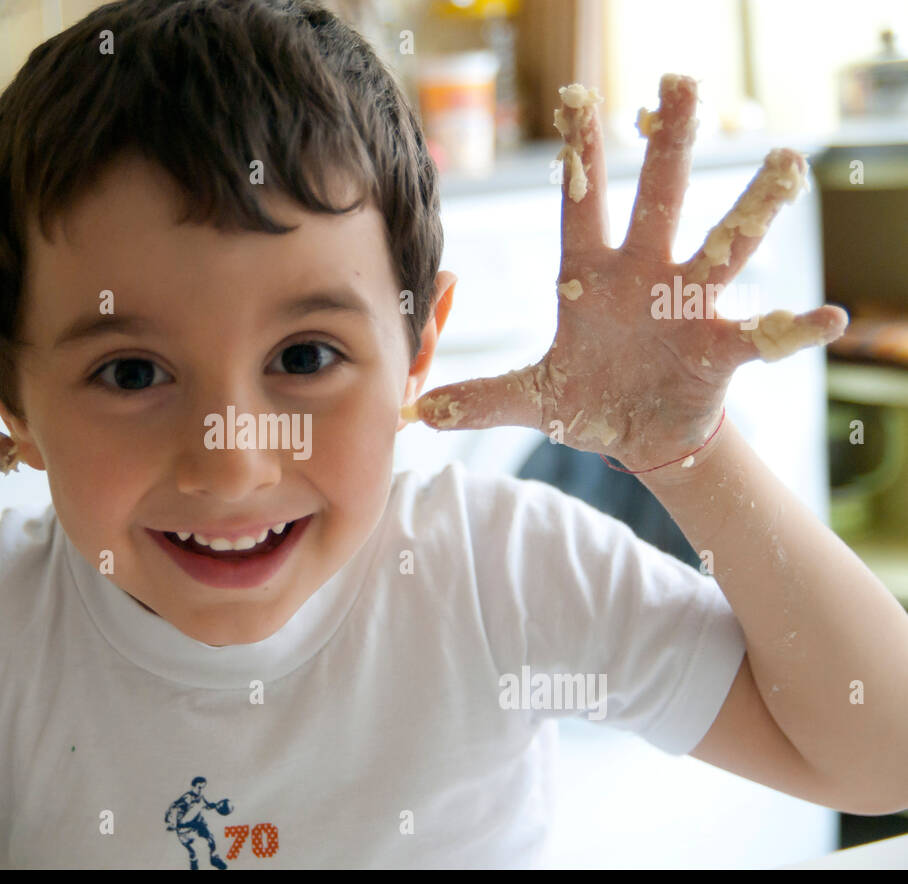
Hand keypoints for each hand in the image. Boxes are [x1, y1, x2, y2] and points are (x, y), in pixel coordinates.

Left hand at [406, 74, 847, 472]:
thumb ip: (482, 397)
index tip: (575, 99)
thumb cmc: (590, 401)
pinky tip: (826, 317)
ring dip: (752, 208)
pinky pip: (763, 335)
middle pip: (659, 202)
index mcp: (592, 281)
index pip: (581, 207)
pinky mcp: (719, 350)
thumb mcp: (533, 398)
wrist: (640, 436)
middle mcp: (645, 278)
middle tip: (681, 82)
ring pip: (724, 247)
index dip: (578, 158)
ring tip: (782, 163)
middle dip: (669, 146)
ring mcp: (687, 309)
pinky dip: (795, 328)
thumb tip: (422, 412)